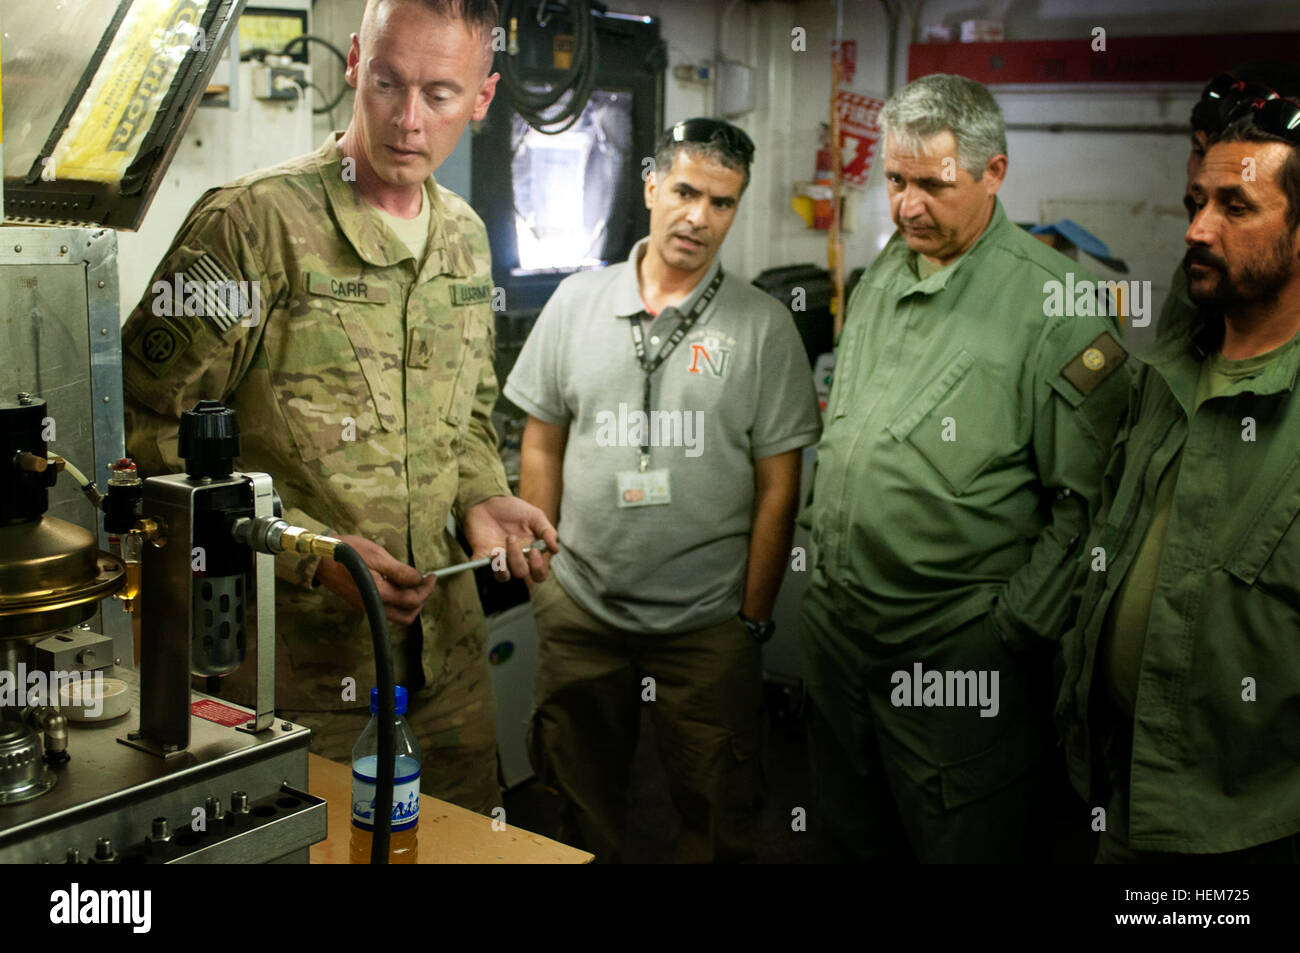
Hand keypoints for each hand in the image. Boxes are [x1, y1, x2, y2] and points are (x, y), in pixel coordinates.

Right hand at [314, 534, 436, 624]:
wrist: (319, 557)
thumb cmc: (347, 552)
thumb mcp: (377, 555)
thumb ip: (400, 571)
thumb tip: (418, 579)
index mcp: (379, 594)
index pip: (412, 600)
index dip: (426, 588)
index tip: (432, 576)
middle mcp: (373, 606)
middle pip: (406, 616)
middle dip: (420, 600)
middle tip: (425, 583)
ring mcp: (366, 607)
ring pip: (396, 616)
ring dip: (410, 603)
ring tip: (414, 584)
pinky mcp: (362, 604)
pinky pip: (386, 610)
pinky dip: (397, 602)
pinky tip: (398, 585)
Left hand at [463, 496, 559, 582]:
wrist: (489, 501)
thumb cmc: (515, 510)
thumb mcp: (535, 516)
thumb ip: (547, 532)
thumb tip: (555, 549)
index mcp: (531, 554)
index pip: (539, 574)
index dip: (538, 569)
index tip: (534, 551)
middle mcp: (516, 560)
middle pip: (522, 576)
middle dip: (518, 561)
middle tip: (512, 538)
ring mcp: (499, 560)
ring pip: (503, 578)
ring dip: (503, 566)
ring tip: (499, 549)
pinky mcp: (482, 556)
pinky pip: (483, 570)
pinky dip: (486, 565)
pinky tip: (491, 552)